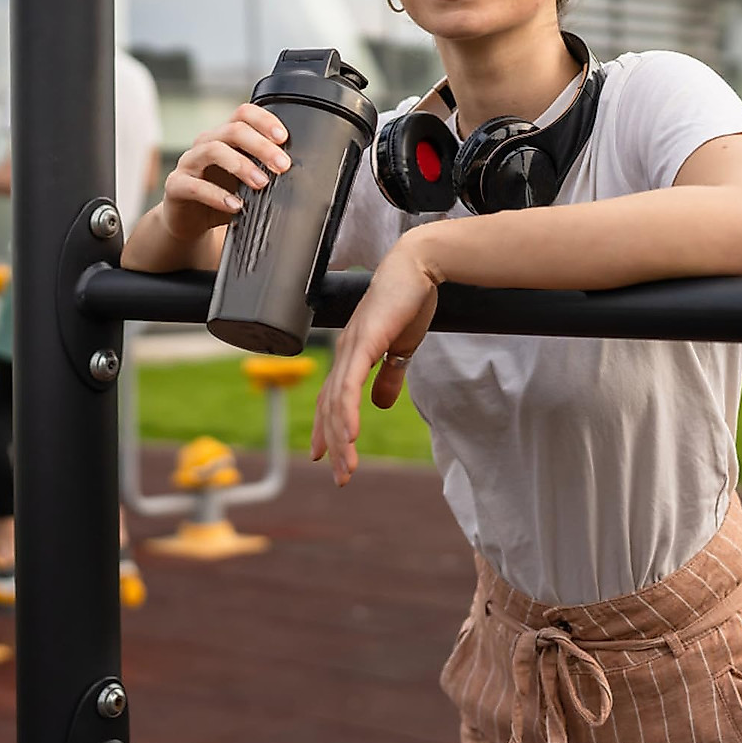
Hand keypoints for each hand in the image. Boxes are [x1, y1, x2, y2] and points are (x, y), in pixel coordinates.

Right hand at [159, 103, 290, 243]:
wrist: (189, 221)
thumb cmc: (223, 196)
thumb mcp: (247, 182)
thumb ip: (266, 172)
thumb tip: (303, 176)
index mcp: (225, 137)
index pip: (243, 114)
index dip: (264, 120)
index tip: (284, 137)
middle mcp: (206, 143)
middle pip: (233, 130)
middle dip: (261, 146)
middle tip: (282, 165)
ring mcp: (189, 162)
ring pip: (213, 150)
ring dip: (241, 166)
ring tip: (262, 184)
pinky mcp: (176, 186)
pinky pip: (194, 185)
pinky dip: (217, 196)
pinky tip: (235, 206)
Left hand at [310, 234, 439, 486]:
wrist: (418, 267)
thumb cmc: (411, 300)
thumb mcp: (402, 347)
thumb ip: (390, 375)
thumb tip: (380, 404)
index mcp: (352, 353)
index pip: (331, 398)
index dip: (326, 428)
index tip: (323, 456)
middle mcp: (344, 352)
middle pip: (329, 406)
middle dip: (333, 444)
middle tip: (341, 476)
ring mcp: (350, 347)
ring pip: (336, 402)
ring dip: (340, 438)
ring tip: (346, 467)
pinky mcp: (363, 342)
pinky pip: (349, 385)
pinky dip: (346, 412)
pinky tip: (350, 435)